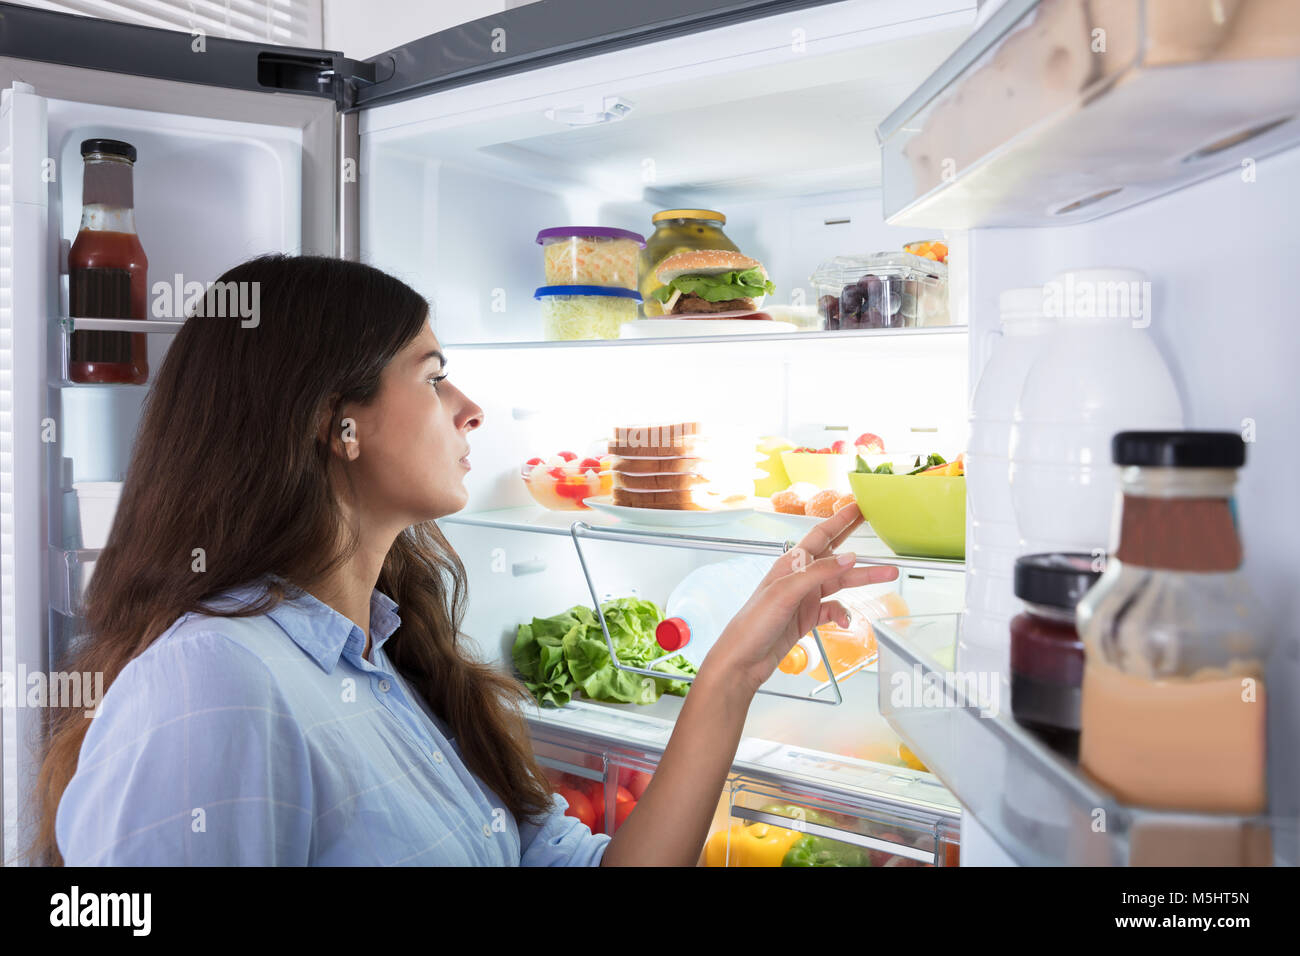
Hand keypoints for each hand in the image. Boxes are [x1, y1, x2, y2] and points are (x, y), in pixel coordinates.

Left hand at [701, 502, 899, 695]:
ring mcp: (804, 597)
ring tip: (888, 575)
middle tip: (878, 528)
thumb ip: (819, 573)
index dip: (840, 520)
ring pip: (840, 583)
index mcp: (791, 563)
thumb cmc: (754, 623)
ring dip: (863, 579)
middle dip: (859, 542)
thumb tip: (850, 556)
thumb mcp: (786, 592)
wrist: (743, 659)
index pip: (821, 535)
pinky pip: (833, 610)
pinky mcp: (807, 617)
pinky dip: (843, 614)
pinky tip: (846, 621)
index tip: (858, 507)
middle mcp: (799, 577)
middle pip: (836, 556)